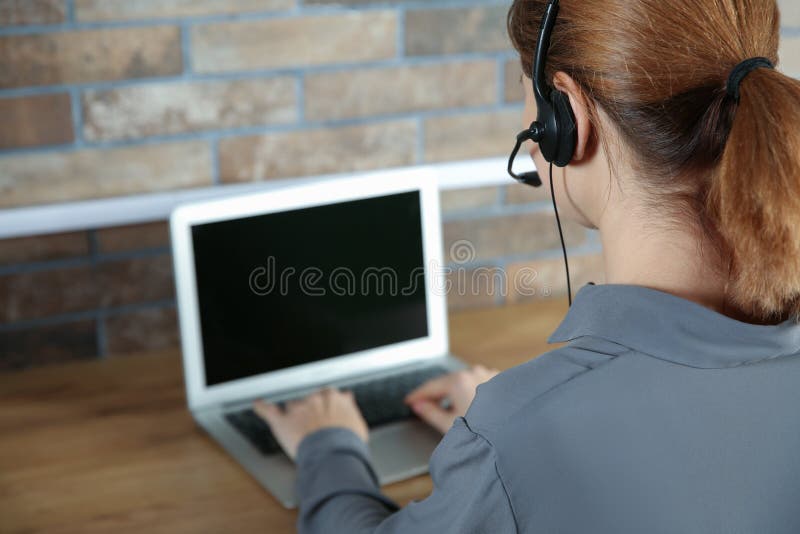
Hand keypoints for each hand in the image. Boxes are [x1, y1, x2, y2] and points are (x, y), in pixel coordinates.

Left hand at [253, 387, 368, 460]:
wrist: (334, 454)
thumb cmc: (347, 443)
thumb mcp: (356, 424)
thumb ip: (350, 410)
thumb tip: (349, 403)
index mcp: (333, 398)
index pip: (327, 394)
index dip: (325, 404)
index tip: (326, 409)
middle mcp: (314, 400)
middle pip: (308, 398)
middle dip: (309, 408)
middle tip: (312, 421)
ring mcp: (298, 409)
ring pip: (291, 405)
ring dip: (293, 412)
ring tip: (294, 422)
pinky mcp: (282, 422)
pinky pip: (268, 410)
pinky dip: (261, 407)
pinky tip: (258, 404)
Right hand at [404, 365, 499, 433]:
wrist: (516, 434)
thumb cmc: (486, 432)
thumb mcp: (450, 425)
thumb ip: (430, 413)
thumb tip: (420, 406)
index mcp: (458, 381)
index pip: (430, 386)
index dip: (417, 395)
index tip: (409, 401)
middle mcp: (473, 373)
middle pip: (446, 382)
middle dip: (435, 394)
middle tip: (422, 405)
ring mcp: (487, 375)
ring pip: (463, 382)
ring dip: (452, 393)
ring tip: (445, 408)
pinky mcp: (498, 381)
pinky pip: (477, 384)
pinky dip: (468, 392)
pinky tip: (466, 405)